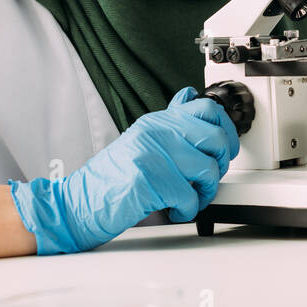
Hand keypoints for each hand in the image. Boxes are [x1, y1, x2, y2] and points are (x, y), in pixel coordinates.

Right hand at [9, 87, 238, 253]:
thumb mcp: (142, 141)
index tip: (225, 149)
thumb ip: (169, 123)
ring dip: (205, 192)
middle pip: (215, 138)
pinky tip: (174, 210)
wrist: (79, 203)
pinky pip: (189, 196)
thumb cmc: (112, 179)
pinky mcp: (150, 180)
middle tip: (208, 179)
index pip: (207, 109)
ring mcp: (152, 154)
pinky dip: (186, 210)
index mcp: (157, 121)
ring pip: (207, 170)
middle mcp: (156, 132)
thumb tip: (189, 96)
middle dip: (220, 165)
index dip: (227, 130)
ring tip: (190, 198)